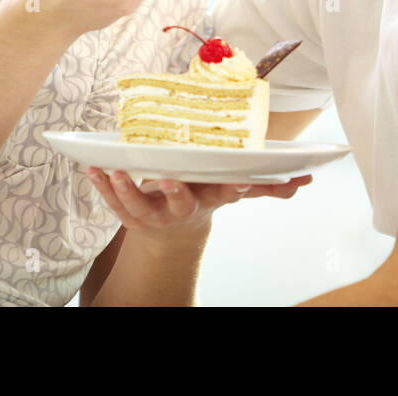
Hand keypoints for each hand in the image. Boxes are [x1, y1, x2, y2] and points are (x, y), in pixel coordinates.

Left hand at [87, 167, 312, 238]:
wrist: (173, 229)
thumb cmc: (203, 197)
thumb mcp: (230, 192)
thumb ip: (265, 186)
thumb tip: (306, 179)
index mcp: (207, 200)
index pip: (222, 195)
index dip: (230, 189)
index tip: (239, 182)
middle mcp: (180, 210)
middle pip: (180, 203)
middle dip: (175, 192)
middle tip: (169, 179)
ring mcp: (153, 215)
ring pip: (138, 206)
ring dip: (125, 190)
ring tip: (114, 172)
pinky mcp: (128, 215)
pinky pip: (112, 202)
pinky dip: (100, 187)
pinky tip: (91, 167)